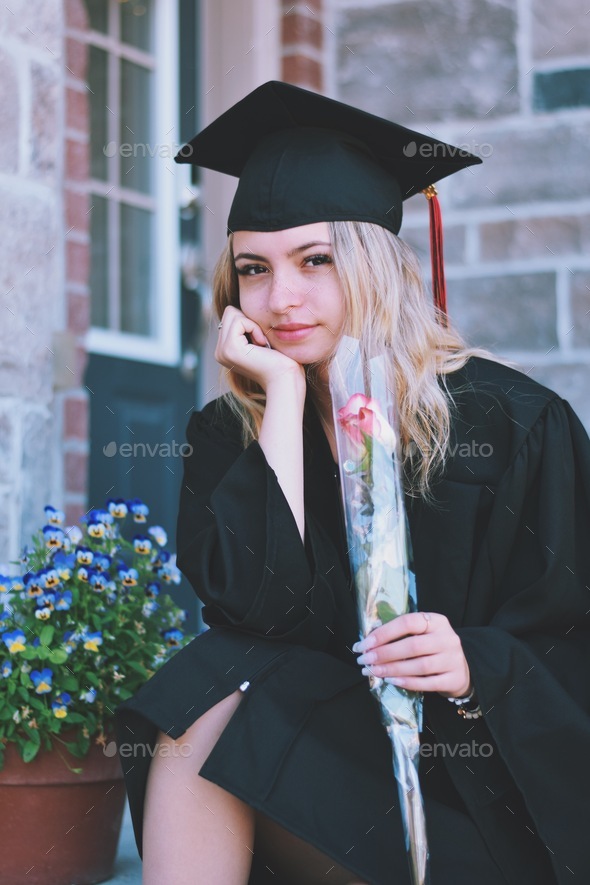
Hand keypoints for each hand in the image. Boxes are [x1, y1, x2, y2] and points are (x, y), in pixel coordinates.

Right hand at [215, 306, 304, 392]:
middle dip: (250, 321)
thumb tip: (242, 308)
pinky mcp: (229, 349)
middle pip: (230, 312)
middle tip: (262, 342)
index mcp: (225, 350)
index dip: (250, 322)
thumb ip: (249, 328)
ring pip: (232, 313)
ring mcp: (222, 351)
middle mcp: (220, 352)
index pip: (231, 316)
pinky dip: (254, 328)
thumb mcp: (261, 340)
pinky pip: (240, 321)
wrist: (285, 380)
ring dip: (253, 325)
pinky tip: (262, 345)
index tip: (263, 342)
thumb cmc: (281, 362)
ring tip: (262, 344)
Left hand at [352, 611, 471, 697]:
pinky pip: (427, 683)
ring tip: (374, 671)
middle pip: (413, 645)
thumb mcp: (423, 633)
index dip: (384, 633)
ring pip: (419, 666)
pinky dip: (407, 683)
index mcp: (436, 621)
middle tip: (365, 660)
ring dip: (392, 669)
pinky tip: (391, 681)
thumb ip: (402, 634)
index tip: (365, 643)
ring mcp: (453, 660)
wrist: (462, 668)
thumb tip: (369, 642)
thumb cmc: (434, 648)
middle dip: (384, 653)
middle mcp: (447, 638)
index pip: (408, 622)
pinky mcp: (454, 679)